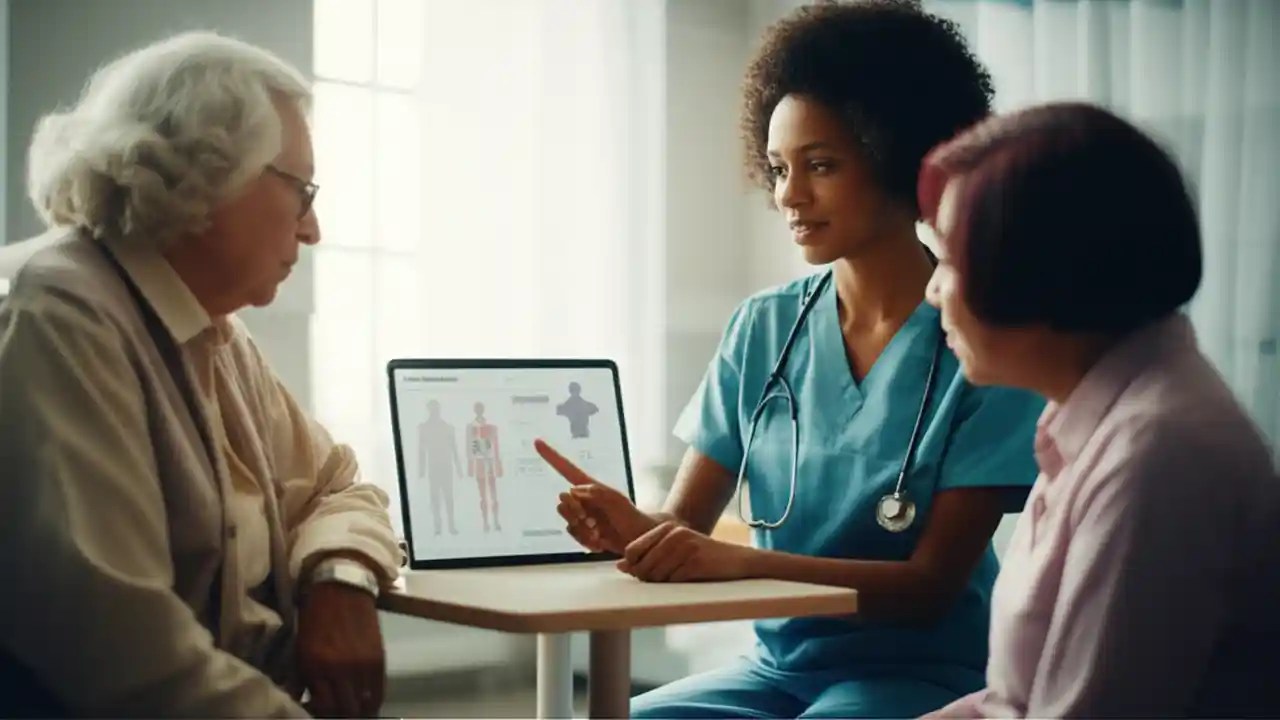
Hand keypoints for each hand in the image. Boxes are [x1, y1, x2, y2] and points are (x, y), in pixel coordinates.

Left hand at [296, 581, 384, 717]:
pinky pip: (379, 692)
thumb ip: (303, 679)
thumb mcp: (301, 649)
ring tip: (351, 710)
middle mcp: (340, 669)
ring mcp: (362, 665)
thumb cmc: (316, 619)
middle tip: (336, 712)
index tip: (318, 712)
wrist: (342, 590)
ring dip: (357, 711)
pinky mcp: (378, 659)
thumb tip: (302, 702)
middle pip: (345, 710)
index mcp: (316, 666)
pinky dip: (372, 702)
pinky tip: (366, 703)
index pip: (324, 708)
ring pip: (363, 705)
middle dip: (339, 715)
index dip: (321, 715)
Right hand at [534, 439, 657, 553]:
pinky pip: (573, 536)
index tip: (537, 442)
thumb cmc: (631, 517)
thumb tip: (573, 490)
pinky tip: (599, 543)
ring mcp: (583, 517)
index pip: (567, 469)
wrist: (640, 540)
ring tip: (599, 533)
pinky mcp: (584, 533)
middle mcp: (583, 500)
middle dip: (574, 514)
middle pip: (562, 502)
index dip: (552, 456)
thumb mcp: (617, 500)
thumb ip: (596, 493)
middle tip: (592, 521)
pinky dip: (585, 541)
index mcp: (590, 487)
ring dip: (582, 531)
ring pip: (567, 522)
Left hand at [620, 521, 751, 581]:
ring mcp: (685, 546)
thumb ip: (646, 556)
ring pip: (656, 575)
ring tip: (679, 578)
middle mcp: (674, 533)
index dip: (634, 567)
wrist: (736, 561)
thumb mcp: (673, 551)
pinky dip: (676, 585)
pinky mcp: (695, 562)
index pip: (631, 550)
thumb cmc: (701, 559)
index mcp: (665, 527)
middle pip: (642, 566)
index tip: (647, 574)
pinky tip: (688, 579)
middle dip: (648, 579)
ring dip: (664, 584)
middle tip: (666, 580)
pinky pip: (672, 581)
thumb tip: (619, 566)